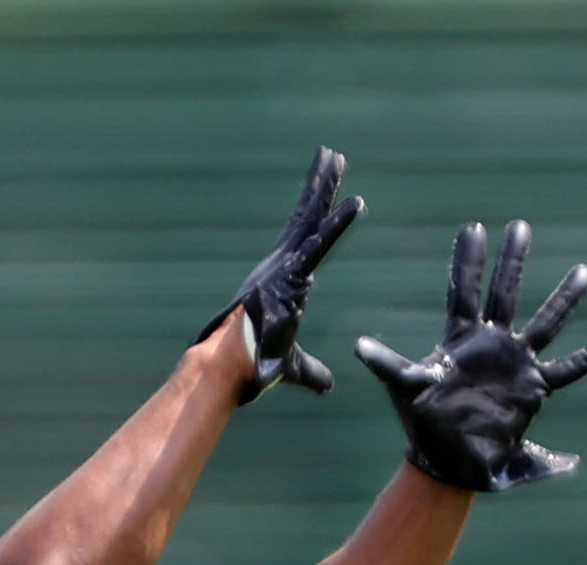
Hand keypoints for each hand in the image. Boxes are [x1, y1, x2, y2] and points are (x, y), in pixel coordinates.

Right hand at [201, 146, 364, 402]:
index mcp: (282, 281)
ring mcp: (285, 268)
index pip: (304, 241)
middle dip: (319, 186)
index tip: (325, 190)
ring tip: (338, 158)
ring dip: (325, 189)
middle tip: (332, 156)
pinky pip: (320, 244)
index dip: (317, 215)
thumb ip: (311, 371)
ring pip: (311, 222)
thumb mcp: (290, 366)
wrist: (230, 366)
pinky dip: (339, 223)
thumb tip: (327, 386)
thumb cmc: (254, 366)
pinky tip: (356, 203)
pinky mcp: (292, 277)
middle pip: (306, 218)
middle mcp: (281, 266)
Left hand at [356, 220, 586, 492]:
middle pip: (506, 293)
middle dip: (513, 261)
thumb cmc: (423, 425)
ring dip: (564, 299)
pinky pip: (569, 368)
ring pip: (545, 323)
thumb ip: (388, 364)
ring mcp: (516, 364)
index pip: (466, 291)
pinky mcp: (534, 389)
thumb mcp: (406, 389)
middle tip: (521, 226)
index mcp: (460, 340)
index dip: (469, 260)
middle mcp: (492, 345)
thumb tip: (358, 347)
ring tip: (585, 273)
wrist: (448, 462)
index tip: (475, 227)